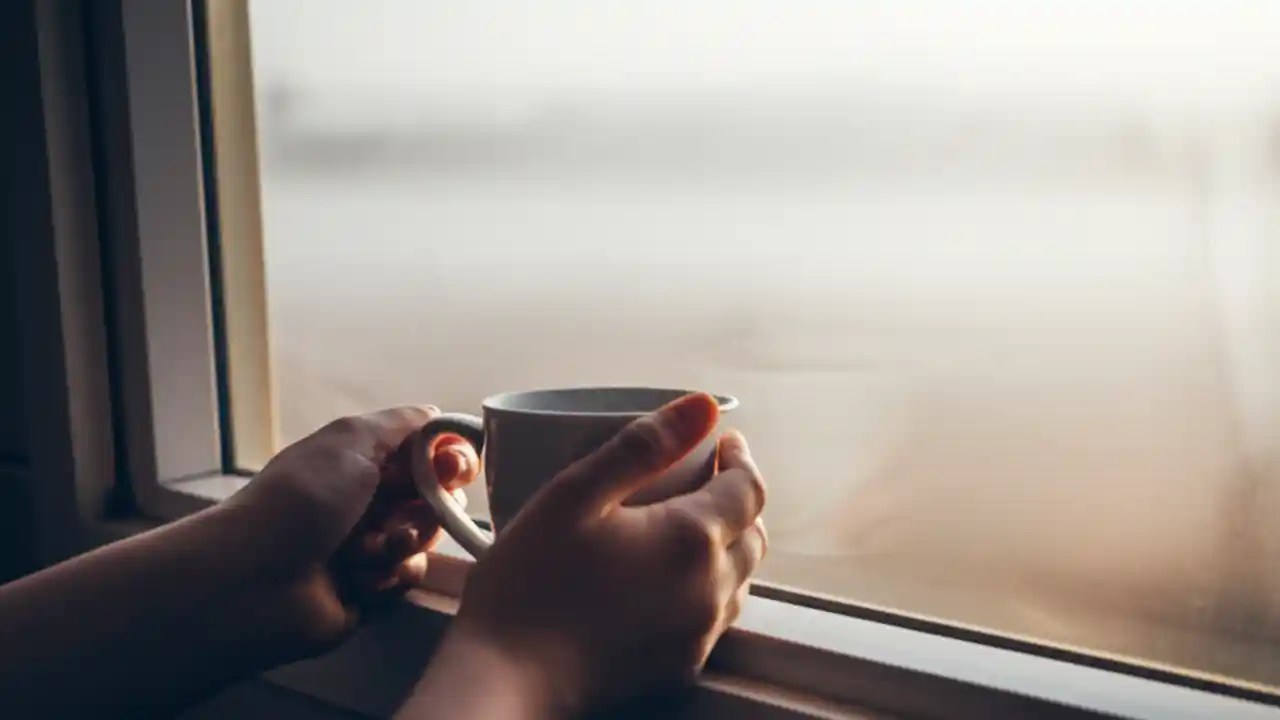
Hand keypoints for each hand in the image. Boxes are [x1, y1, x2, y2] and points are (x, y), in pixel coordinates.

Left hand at [222, 406, 479, 658]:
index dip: (450, 459)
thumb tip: (439, 415)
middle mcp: (368, 499)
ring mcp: (370, 545)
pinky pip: (408, 576)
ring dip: (404, 541)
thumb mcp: (351, 440)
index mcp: (361, 460)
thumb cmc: (302, 499)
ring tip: (367, 548)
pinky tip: (358, 576)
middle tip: (402, 514)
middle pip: (435, 496)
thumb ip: (403, 423)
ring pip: (426, 538)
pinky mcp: (371, 588)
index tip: (456, 468)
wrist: (255, 577)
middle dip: (430, 505)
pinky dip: (388, 574)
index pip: (427, 453)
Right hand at [429, 393, 767, 715]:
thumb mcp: (574, 495)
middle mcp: (710, 590)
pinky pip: (712, 617)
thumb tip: (704, 406)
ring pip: (739, 579)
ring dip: (725, 545)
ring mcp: (698, 635)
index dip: (739, 458)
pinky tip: (662, 581)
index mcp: (692, 540)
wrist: (505, 681)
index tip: (721, 441)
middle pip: (753, 534)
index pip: (749, 488)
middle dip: (737, 499)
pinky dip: (704, 588)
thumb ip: (642, 445)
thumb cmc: (529, 584)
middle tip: (703, 477)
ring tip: (683, 526)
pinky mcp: (680, 667)